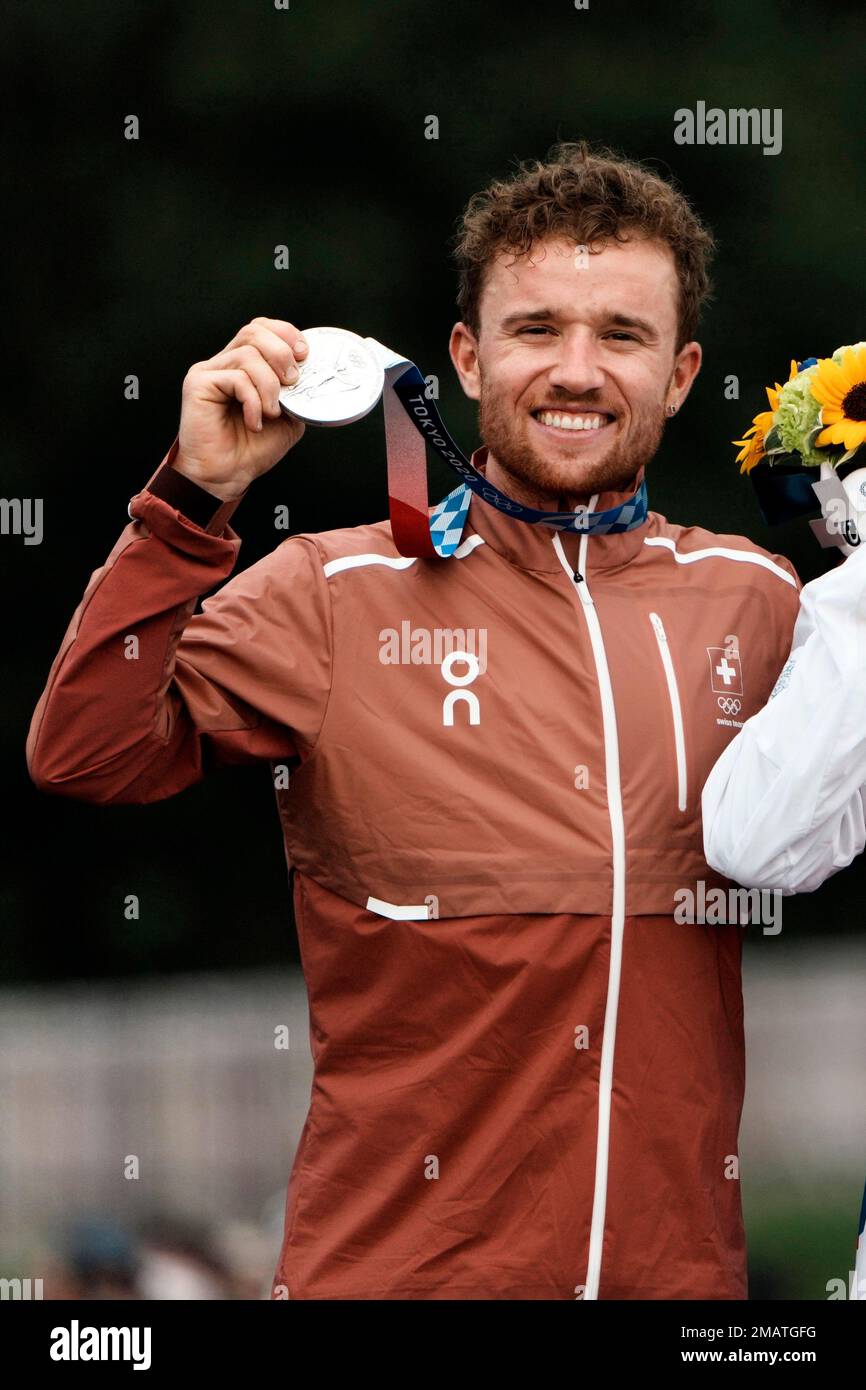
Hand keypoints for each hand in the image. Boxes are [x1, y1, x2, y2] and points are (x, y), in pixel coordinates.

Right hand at [173, 317, 308, 499]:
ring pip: (248, 355)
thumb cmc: (251, 450)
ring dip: (269, 386)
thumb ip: (297, 392)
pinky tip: (254, 422)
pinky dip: (253, 401)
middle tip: (291, 384)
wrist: (227, 476)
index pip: (262, 328)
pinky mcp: (198, 384)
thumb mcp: (288, 417)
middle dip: (281, 354)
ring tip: (271, 413)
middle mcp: (224, 362)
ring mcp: (209, 371)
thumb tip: (310, 374)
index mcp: (244, 365)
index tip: (304, 356)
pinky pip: (236, 378)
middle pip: (254, 331)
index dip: (286, 334)